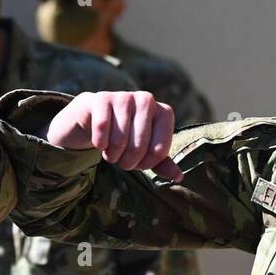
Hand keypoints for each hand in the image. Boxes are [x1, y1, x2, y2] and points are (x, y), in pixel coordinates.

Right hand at [46, 91, 182, 178]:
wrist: (97, 115)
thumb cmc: (127, 134)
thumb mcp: (146, 149)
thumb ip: (162, 163)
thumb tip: (178, 177)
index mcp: (164, 113)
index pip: (159, 151)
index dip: (146, 164)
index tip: (138, 162)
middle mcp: (147, 100)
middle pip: (138, 147)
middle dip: (127, 162)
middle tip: (121, 160)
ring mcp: (125, 97)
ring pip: (119, 141)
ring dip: (111, 155)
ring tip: (111, 151)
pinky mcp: (102, 98)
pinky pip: (102, 129)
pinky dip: (99, 143)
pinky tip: (100, 142)